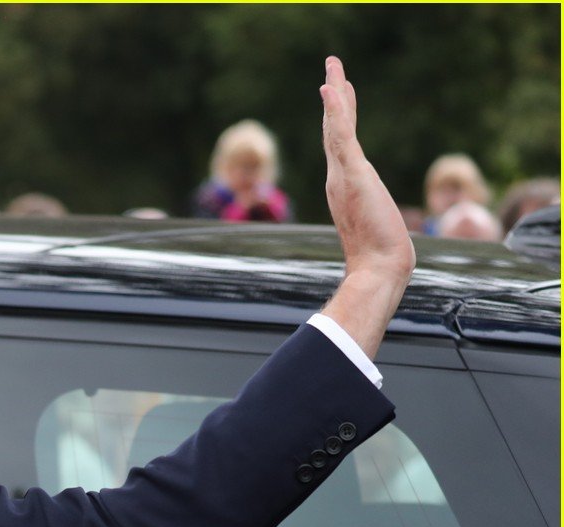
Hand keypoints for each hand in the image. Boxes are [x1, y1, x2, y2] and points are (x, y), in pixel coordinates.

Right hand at [318, 56, 415, 358]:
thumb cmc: (382, 260)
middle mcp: (339, 178)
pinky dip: (335, 111)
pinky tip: (331, 89)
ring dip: (335, 93)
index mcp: (344, 188)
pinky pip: (341, 135)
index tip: (341, 94)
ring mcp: (342, 175)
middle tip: (332, 67)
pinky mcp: (352, 174)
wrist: (378, 269)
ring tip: (333, 65)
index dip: (340, 118)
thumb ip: (378, 230)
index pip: (342, 145)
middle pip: (334, 129)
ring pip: (336, 126)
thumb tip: (386, 249)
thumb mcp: (381, 234)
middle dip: (335, 97)